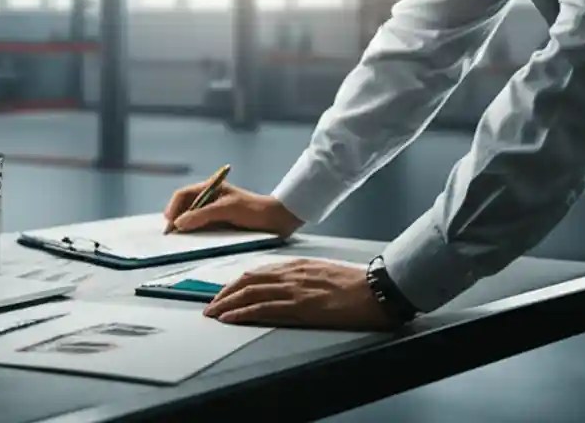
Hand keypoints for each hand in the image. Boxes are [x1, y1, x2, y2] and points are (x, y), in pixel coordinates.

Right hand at [162, 179, 301, 235]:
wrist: (277, 221)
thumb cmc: (254, 210)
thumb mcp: (228, 209)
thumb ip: (202, 214)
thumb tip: (178, 223)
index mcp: (209, 187)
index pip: (182, 195)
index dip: (173, 209)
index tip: (170, 226)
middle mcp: (207, 198)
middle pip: (183, 207)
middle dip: (175, 220)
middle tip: (171, 236)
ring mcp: (212, 212)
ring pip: (190, 219)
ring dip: (184, 229)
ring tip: (179, 241)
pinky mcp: (218, 224)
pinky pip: (200, 229)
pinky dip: (194, 235)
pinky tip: (192, 243)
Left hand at [202, 258, 397, 330]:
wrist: (375, 290)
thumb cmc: (353, 284)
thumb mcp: (321, 273)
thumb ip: (300, 276)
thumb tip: (282, 285)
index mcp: (295, 265)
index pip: (256, 272)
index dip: (236, 283)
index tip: (224, 292)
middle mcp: (290, 274)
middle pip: (247, 281)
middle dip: (224, 293)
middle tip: (210, 305)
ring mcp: (294, 290)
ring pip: (250, 293)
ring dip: (227, 304)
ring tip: (213, 313)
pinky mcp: (300, 306)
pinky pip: (264, 308)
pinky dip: (243, 312)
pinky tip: (230, 318)